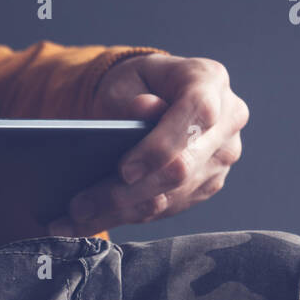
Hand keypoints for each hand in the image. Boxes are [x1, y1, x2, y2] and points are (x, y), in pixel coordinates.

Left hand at [47, 53, 248, 235]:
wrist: (153, 94)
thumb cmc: (137, 83)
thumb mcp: (127, 78)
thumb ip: (133, 94)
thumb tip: (144, 110)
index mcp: (210, 81)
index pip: (196, 115)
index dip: (160, 147)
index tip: (123, 171)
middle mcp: (227, 121)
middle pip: (182, 167)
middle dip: (128, 192)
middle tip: (80, 206)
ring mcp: (221, 156)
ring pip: (172, 196)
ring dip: (120, 212)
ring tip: (73, 219)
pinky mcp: (208, 183)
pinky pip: (169, 207)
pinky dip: (128, 216)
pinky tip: (91, 220)